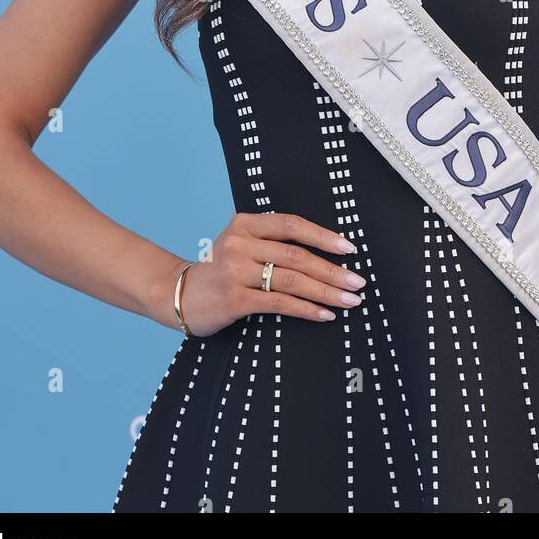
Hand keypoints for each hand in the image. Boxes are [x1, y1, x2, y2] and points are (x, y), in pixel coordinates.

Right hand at [178, 211, 365, 336]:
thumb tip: (323, 250)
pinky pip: (280, 303)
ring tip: (349, 301)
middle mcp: (240, 243)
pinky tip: (325, 315)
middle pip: (297, 255)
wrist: (180, 294)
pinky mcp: (235, 299)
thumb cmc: (222, 269)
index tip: (350, 248)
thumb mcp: (241, 244)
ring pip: (292, 279)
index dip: (323, 236)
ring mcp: (236, 271)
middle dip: (333, 270)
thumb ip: (272, 240)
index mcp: (245, 223)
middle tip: (358, 282)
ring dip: (326, 292)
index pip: (292, 224)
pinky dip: (307, 309)